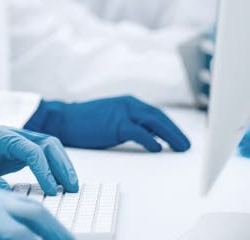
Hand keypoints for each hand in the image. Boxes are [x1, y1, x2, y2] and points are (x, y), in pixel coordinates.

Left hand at [0, 126, 77, 194]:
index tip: (51, 189)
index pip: (32, 149)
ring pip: (48, 149)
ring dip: (62, 165)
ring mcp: (17, 144)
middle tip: (71, 187)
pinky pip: (42, 158)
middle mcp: (13, 136)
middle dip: (62, 164)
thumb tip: (7, 192)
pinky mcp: (17, 155)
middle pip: (47, 143)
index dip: (44, 169)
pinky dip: (53, 168)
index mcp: (2, 135)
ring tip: (71, 186)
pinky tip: (58, 183)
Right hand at [25, 96, 189, 151]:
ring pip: (154, 122)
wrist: (64, 119)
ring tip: (180, 148)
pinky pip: (139, 132)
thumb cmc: (86, 122)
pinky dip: (150, 140)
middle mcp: (127, 104)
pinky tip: (157, 148)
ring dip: (170, 135)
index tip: (181, 138)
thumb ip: (132, 124)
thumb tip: (154, 137)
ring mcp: (121, 112)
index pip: (156, 114)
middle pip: (159, 117)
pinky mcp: (115, 123)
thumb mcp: (112, 119)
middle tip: (186, 145)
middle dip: (175, 132)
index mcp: (127, 102)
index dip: (171, 126)